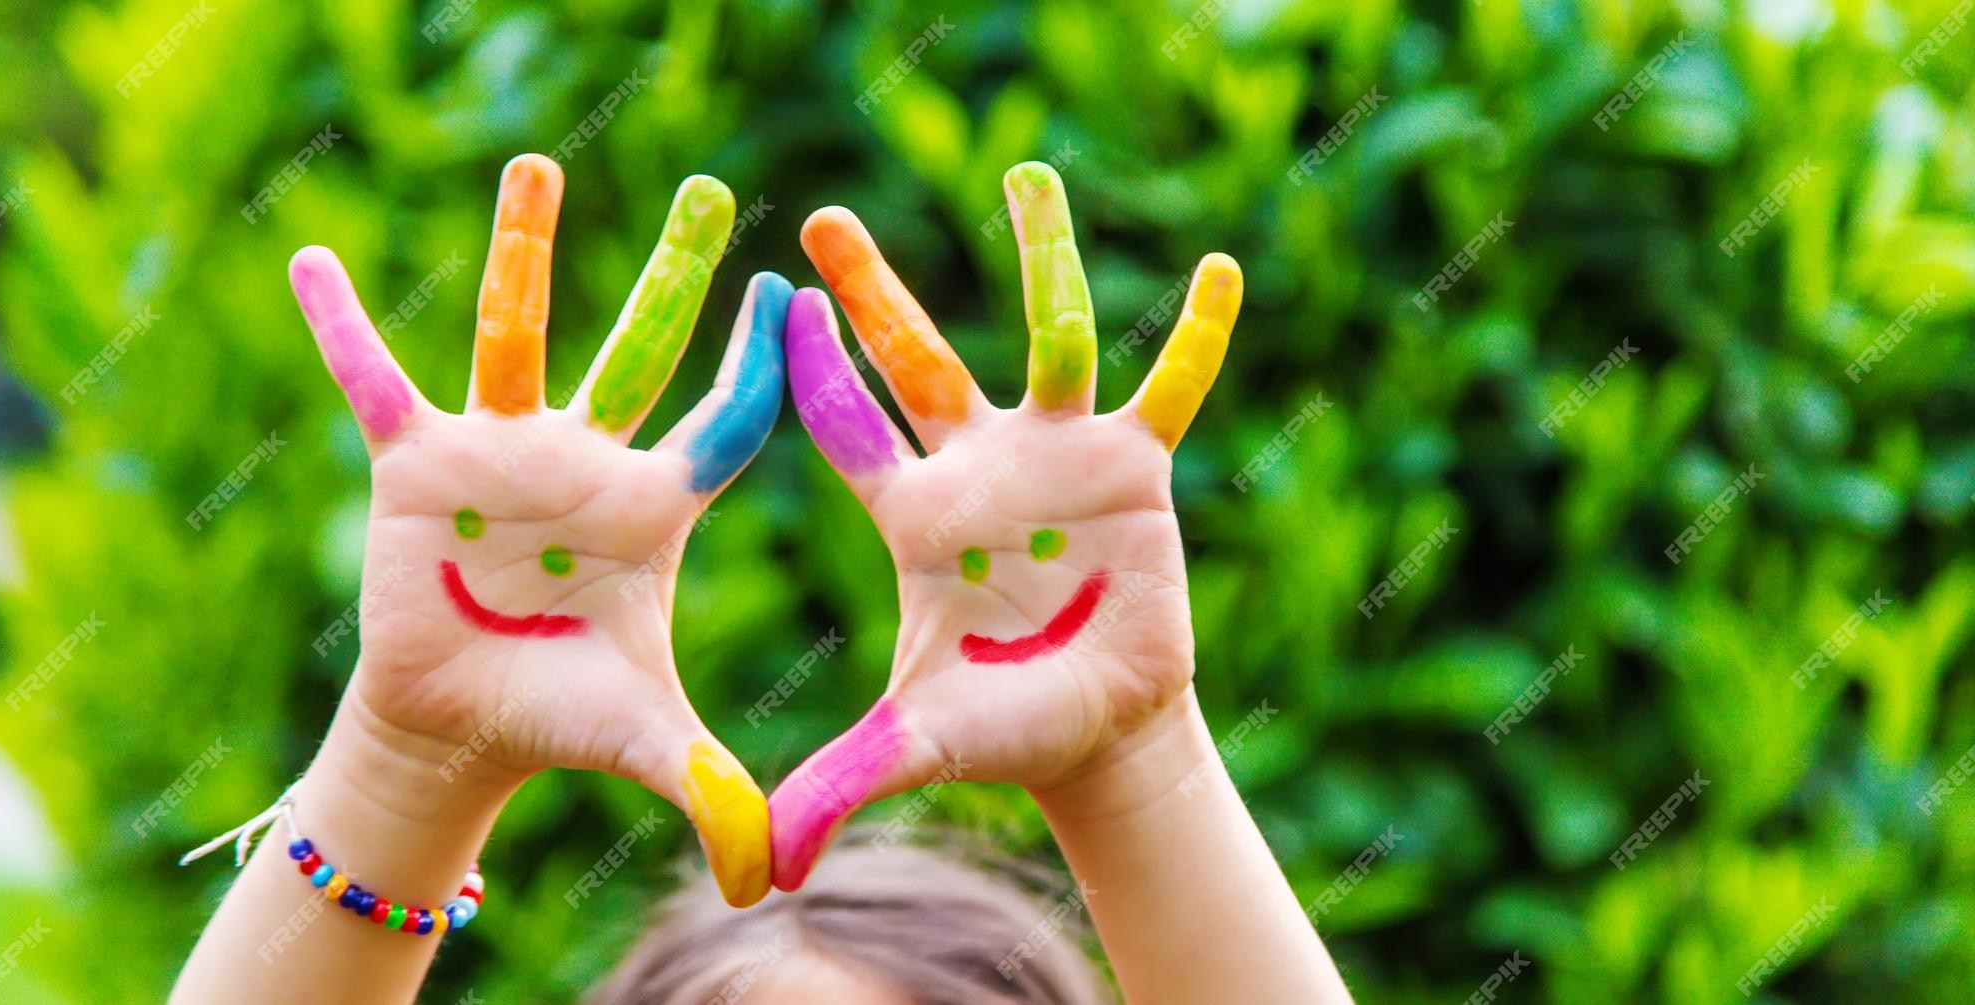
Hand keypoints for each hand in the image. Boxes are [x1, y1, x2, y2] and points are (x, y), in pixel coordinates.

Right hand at [289, 154, 783, 905]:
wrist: (465, 724)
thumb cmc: (564, 717)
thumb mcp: (645, 740)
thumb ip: (713, 790)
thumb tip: (771, 881)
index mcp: (655, 509)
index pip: (723, 423)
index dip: (757, 366)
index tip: (792, 296)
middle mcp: (586, 461)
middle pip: (641, 348)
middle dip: (679, 272)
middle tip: (722, 190)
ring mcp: (502, 453)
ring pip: (517, 333)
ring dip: (526, 251)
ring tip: (541, 166)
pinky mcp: (417, 465)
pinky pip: (375, 380)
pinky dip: (343, 329)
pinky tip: (310, 262)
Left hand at [768, 161, 1240, 889]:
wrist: (1096, 730)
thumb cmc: (1001, 729)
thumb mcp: (916, 746)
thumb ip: (839, 784)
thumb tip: (756, 873)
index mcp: (913, 514)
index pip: (849, 426)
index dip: (815, 368)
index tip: (779, 297)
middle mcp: (977, 467)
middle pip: (918, 359)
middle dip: (873, 289)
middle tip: (824, 217)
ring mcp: (1057, 459)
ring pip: (1047, 339)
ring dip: (1040, 259)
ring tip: (1029, 175)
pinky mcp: (1135, 471)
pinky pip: (1170, 389)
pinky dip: (1194, 337)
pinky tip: (1218, 270)